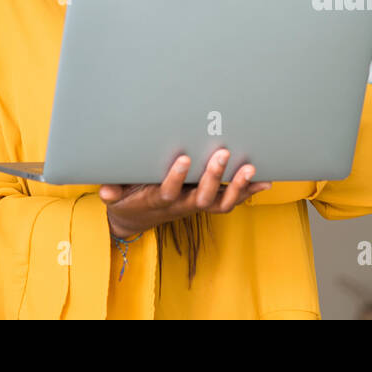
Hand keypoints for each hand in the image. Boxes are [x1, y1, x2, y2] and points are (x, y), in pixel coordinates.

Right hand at [98, 148, 271, 238]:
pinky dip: (249, 192)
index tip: (182, 159)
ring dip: (237, 187)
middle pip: (201, 197)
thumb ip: (112, 190)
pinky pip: (232, 201)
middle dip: (213, 177)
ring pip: (220, 202)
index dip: (176, 178)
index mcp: (159, 199)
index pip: (168, 192)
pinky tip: (265, 181)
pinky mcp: (209, 203)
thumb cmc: (129, 198)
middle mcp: (182, 205)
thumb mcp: (116, 194)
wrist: (138, 218)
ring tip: (250, 168)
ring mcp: (197, 205)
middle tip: (223, 153)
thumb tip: (105, 190)